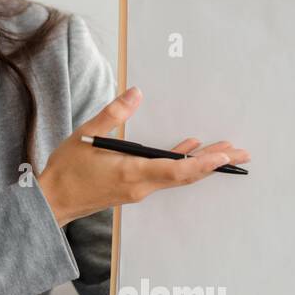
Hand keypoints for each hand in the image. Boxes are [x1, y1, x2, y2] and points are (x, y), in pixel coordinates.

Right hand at [37, 87, 250, 227]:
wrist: (52, 201)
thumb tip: (136, 93)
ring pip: (178, 177)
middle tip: (242, 154)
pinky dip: (180, 164)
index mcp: (131, 172)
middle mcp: (140, 185)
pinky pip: (164, 177)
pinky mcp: (133, 188)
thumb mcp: (86, 135)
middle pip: (186, 175)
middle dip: (215, 163)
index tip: (225, 155)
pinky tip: (188, 150)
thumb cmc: (67, 170)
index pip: (176, 170)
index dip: (203, 163)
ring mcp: (138, 189)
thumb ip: (113, 113)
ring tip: (226, 152)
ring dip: (202, 164)